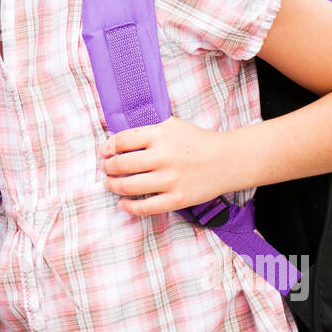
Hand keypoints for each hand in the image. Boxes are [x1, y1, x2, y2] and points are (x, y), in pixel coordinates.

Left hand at [100, 116, 233, 215]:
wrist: (227, 160)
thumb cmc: (196, 142)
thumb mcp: (172, 125)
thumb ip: (147, 130)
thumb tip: (116, 142)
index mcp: (161, 134)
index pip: (122, 140)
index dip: (108, 147)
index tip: (104, 152)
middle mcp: (164, 156)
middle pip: (121, 164)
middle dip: (108, 168)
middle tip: (107, 169)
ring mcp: (171, 179)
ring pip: (128, 186)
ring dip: (113, 186)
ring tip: (111, 184)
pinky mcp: (177, 199)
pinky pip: (145, 207)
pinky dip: (129, 206)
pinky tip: (124, 203)